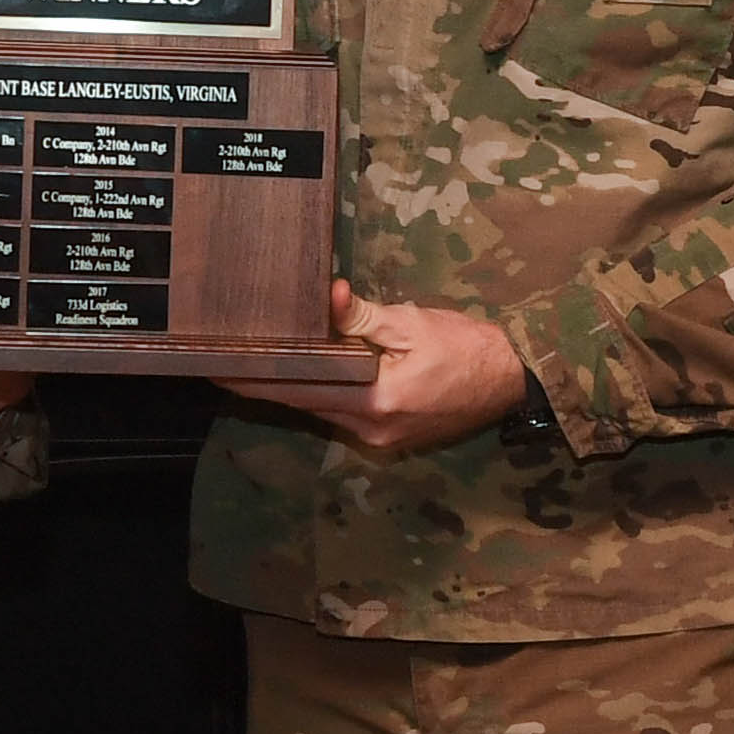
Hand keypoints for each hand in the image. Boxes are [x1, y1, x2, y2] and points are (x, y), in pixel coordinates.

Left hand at [222, 281, 515, 454]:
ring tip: (255, 361)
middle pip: (304, 403)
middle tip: (223, 360)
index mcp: (375, 401)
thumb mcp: (413, 322)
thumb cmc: (468, 347)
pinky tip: (304, 373)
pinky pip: (344, 412)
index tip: (218, 367)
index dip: (257, 378)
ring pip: (323, 409)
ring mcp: (381, 437)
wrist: (515, 380)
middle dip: (265, 383)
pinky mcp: (391, 434)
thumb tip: (326, 296)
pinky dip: (322, 392)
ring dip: (293, 387)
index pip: (299, 389)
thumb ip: (364, 317)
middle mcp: (371, 428)